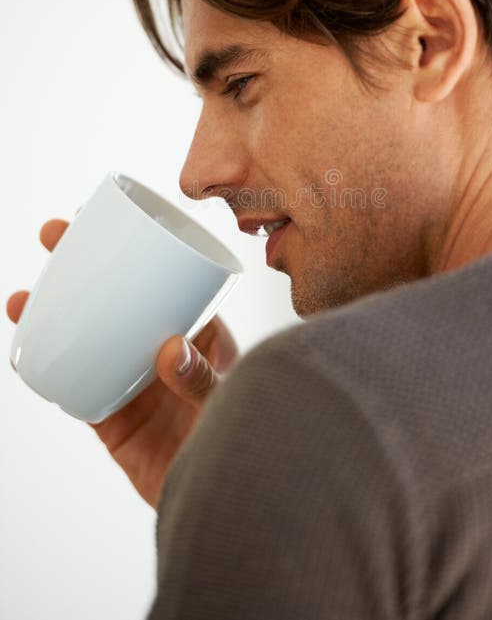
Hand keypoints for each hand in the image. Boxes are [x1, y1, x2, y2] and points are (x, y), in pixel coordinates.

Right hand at [6, 214, 239, 509]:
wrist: (230, 497)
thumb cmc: (244, 436)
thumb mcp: (232, 395)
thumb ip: (205, 377)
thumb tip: (169, 351)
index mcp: (197, 330)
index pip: (163, 277)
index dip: (133, 247)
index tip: (104, 218)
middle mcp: (159, 350)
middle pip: (116, 299)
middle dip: (81, 265)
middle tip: (52, 236)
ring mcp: (133, 383)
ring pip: (87, 339)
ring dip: (53, 314)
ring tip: (23, 297)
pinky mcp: (113, 419)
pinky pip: (75, 389)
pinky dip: (48, 372)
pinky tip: (23, 352)